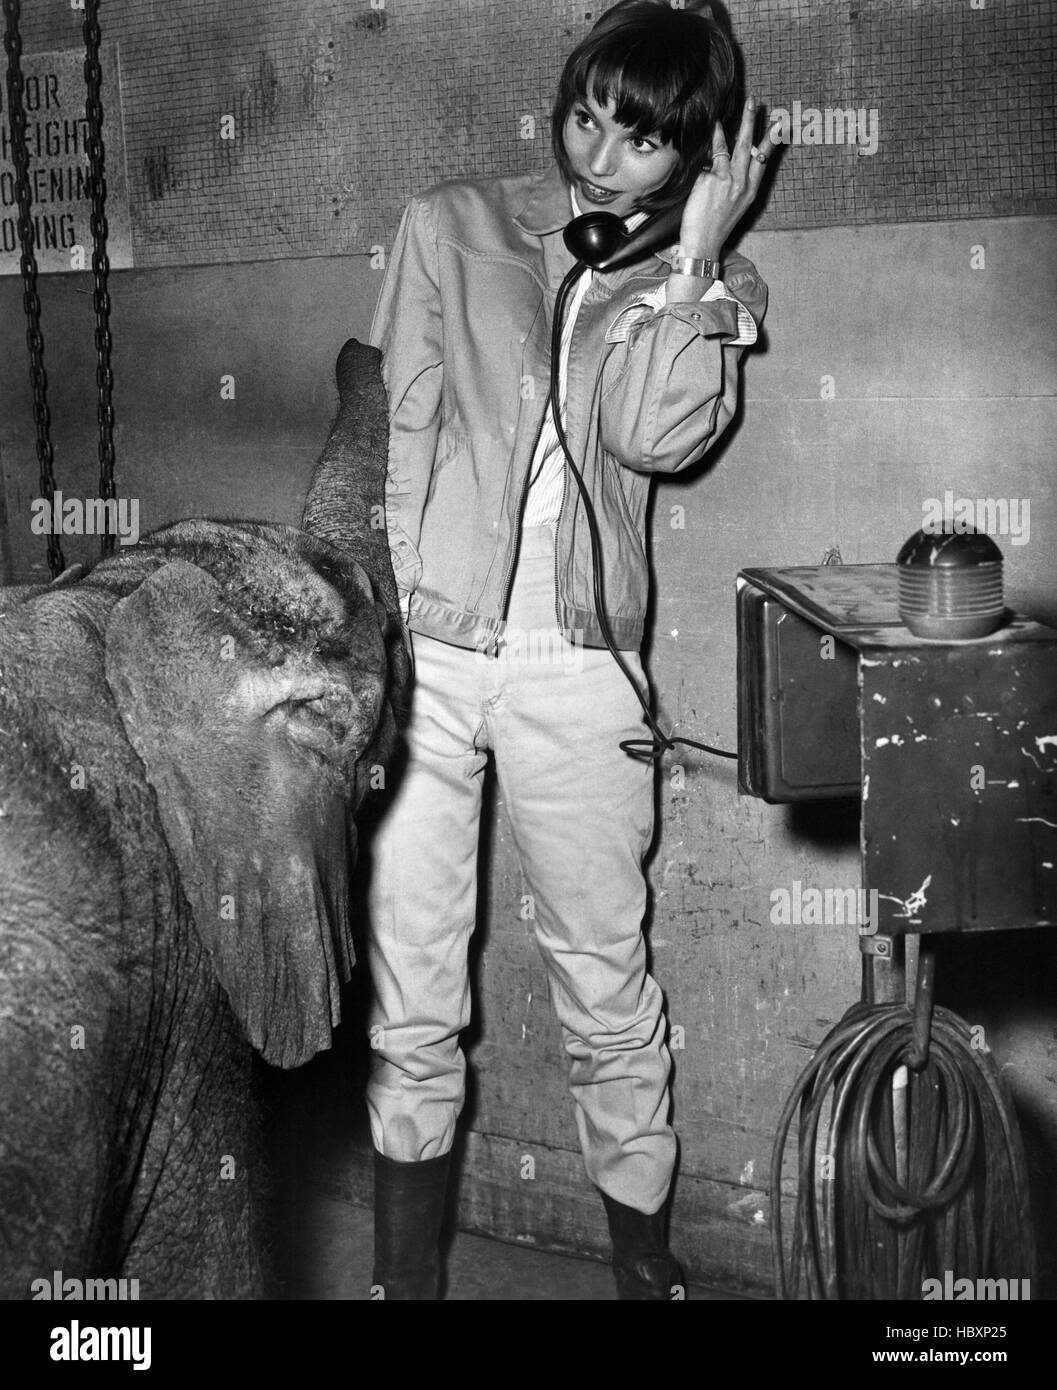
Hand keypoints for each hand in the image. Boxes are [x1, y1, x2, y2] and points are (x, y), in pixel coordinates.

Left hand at [677, 97, 779, 258]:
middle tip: (754, 102)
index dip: (772, 141)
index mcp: (750, 192)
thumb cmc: (714, 227)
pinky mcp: (712, 179)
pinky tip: (716, 128)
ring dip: (739, 123)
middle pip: (751, 147)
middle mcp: (742, 184)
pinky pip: (714, 154)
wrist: (702, 244)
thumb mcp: (733, 206)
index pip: (763, 161)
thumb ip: (735, 184)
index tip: (781, 125)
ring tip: (741, 106)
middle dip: (754, 122)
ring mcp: (728, 180)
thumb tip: (730, 163)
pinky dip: (716, 139)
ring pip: (735, 145)